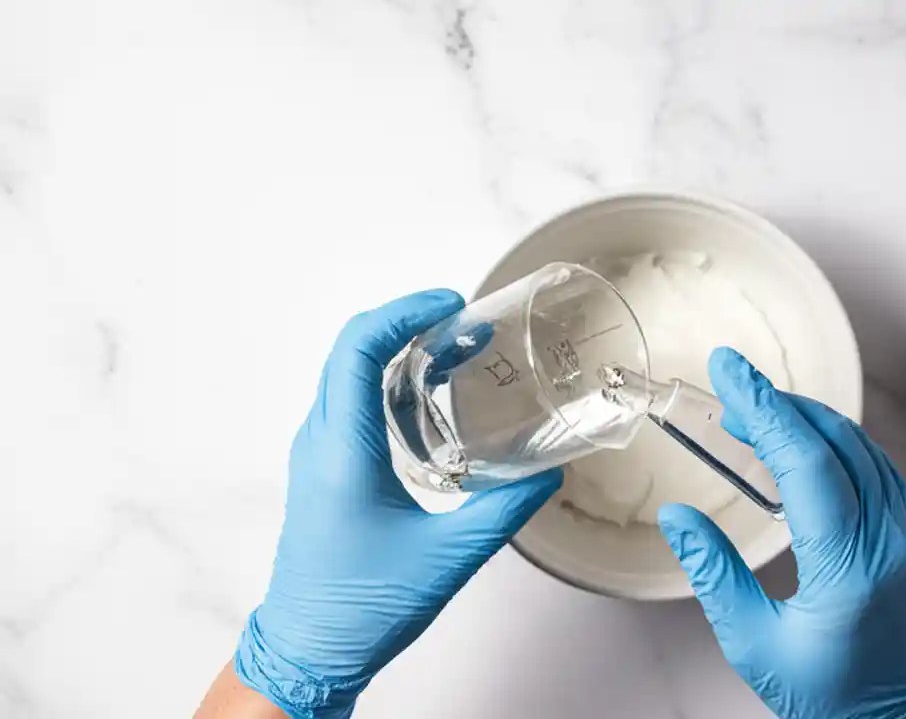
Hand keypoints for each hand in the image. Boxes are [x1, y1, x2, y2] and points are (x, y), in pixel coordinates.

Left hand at [234, 291, 561, 718]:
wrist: (309, 651)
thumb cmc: (361, 609)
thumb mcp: (447, 558)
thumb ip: (504, 512)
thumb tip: (548, 475)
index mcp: (343, 453)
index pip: (359, 349)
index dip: (404, 312)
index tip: (450, 304)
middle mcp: (320, 442)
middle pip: (352, 349)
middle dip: (408, 322)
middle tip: (463, 322)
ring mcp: (317, 454)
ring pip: (348, 373)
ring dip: (398, 350)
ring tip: (456, 349)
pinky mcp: (324, 469)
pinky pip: (349, 401)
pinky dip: (387, 380)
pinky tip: (430, 396)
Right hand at [658, 348, 905, 718]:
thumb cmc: (832, 695)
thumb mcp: (754, 644)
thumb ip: (715, 574)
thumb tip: (679, 518)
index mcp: (848, 565)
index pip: (805, 461)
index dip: (763, 408)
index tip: (729, 370)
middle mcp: (888, 538)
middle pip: (835, 440)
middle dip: (778, 404)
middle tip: (731, 390)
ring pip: (860, 447)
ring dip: (806, 420)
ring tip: (755, 416)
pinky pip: (875, 465)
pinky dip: (834, 442)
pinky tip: (803, 443)